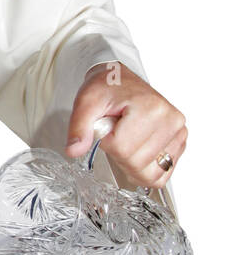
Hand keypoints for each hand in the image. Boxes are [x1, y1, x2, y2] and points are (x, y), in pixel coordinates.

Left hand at [63, 61, 186, 189]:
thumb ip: (79, 127)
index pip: (123, 148)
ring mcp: (178, 132)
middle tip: (117, 133)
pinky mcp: (179, 142)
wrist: (121, 80)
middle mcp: (170, 120)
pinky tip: (138, 152)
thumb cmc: (107, 89)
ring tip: (128, 139)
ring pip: (149, 173)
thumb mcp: (86, 103)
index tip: (106, 127)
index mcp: (150, 108)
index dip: (107, 143)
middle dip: (119, 154)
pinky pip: (162, 174)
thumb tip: (74, 150)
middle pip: (136, 163)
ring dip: (131, 163)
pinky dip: (146, 170)